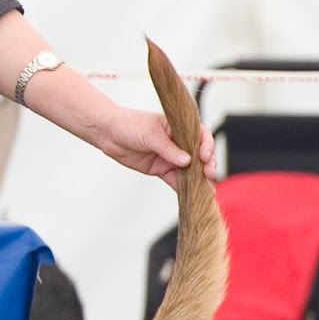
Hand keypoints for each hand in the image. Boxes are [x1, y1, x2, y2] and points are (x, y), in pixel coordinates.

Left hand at [93, 105, 215, 188]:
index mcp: (181, 127)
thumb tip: (187, 161)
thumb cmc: (130, 125)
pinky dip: (184, 187)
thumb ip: (168, 149)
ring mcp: (171, 157)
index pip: (201, 136)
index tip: (204, 156)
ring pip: (190, 169)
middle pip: (199, 155)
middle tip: (209, 174)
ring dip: (198, 179)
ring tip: (206, 189)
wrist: (109, 133)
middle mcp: (179, 142)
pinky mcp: (162, 169)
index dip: (207, 146)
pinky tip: (191, 194)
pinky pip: (176, 180)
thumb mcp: (151, 134)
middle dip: (207, 165)